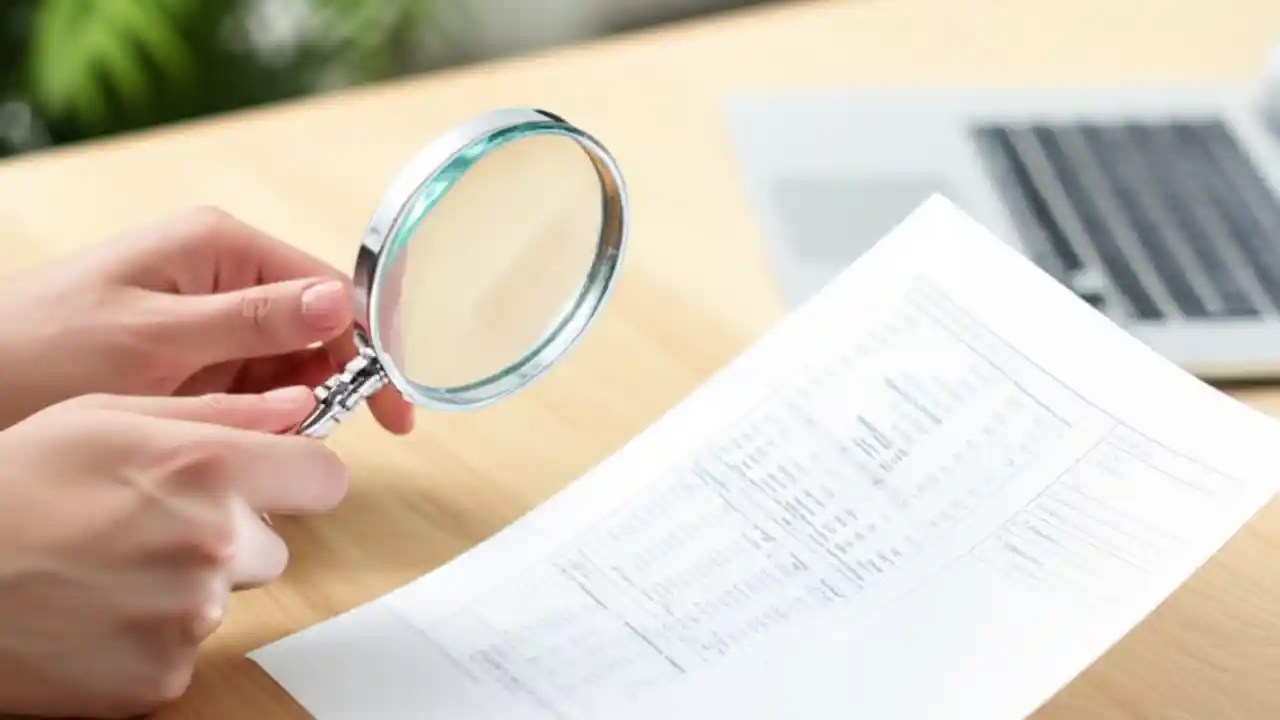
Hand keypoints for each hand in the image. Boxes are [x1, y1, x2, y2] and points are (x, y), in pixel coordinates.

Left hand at [0, 206, 411, 431]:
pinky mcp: (193, 350)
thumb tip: (341, 301)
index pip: (330, 289)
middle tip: (322, 435)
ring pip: (289, 361)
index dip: (371, 348)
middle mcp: (223, 271)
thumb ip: (253, 320)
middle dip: (329, 381)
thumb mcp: (155, 340)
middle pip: (317, 327)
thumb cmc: (43, 351)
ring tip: (263, 437)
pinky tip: (244, 433)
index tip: (396, 410)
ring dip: (294, 402)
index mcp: (221, 246)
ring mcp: (209, 312)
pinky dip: (262, 412)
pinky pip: (254, 380)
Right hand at [0, 388, 344, 717]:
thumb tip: (296, 405)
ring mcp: (190, 618)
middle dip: (229, 535)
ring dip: (188, 585)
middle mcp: (213, 545)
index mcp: (208, 470)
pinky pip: (187, 649)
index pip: (324, 480)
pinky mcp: (163, 677)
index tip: (275, 482)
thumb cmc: (15, 487)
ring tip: (111, 565)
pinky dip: (152, 636)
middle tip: (149, 525)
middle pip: (272, 545)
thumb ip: (219, 412)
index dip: (299, 480)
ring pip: (227, 597)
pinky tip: (100, 610)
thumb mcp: (108, 417)